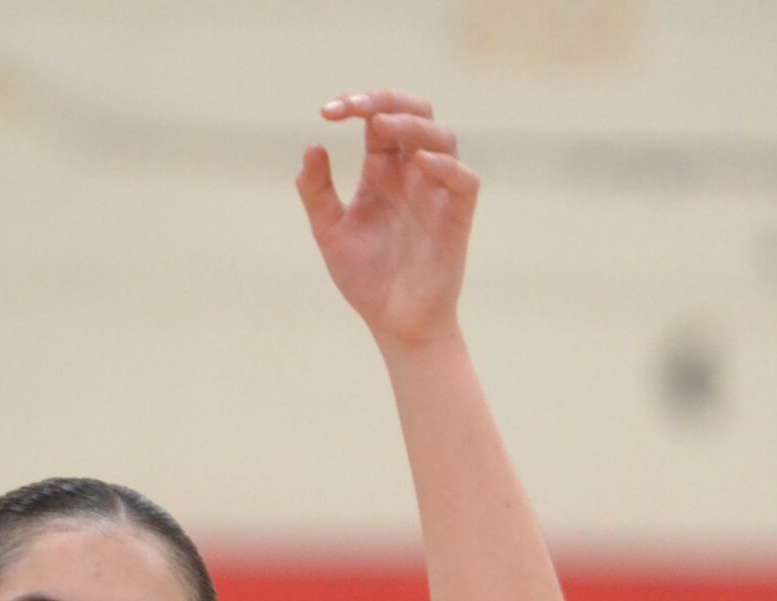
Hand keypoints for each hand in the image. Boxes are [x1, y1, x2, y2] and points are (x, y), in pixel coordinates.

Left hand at [296, 90, 477, 349]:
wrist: (395, 324)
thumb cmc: (366, 279)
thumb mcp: (330, 232)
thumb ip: (317, 192)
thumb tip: (312, 146)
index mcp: (383, 172)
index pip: (377, 118)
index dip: (356, 105)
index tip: (327, 112)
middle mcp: (413, 174)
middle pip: (416, 113)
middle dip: (388, 100)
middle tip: (355, 107)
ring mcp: (437, 193)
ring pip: (442, 138)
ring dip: (414, 124)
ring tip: (383, 125)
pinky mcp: (457, 218)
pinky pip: (464, 181)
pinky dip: (446, 166)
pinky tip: (420, 162)